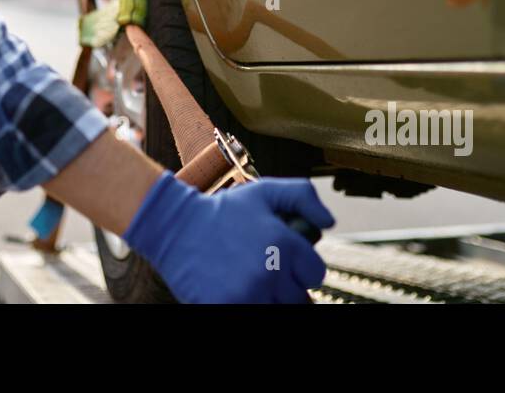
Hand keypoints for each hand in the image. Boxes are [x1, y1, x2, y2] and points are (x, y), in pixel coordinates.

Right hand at [122, 171, 334, 302]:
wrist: (176, 226)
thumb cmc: (222, 211)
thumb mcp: (264, 191)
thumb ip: (302, 196)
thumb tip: (328, 222)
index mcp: (285, 244)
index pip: (315, 274)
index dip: (301, 268)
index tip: (284, 262)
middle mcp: (271, 271)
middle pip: (297, 297)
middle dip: (283, 285)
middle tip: (261, 269)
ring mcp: (250, 293)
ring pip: (277, 308)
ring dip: (266, 297)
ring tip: (247, 278)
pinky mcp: (229, 306)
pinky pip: (253, 312)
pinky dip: (247, 302)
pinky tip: (233, 287)